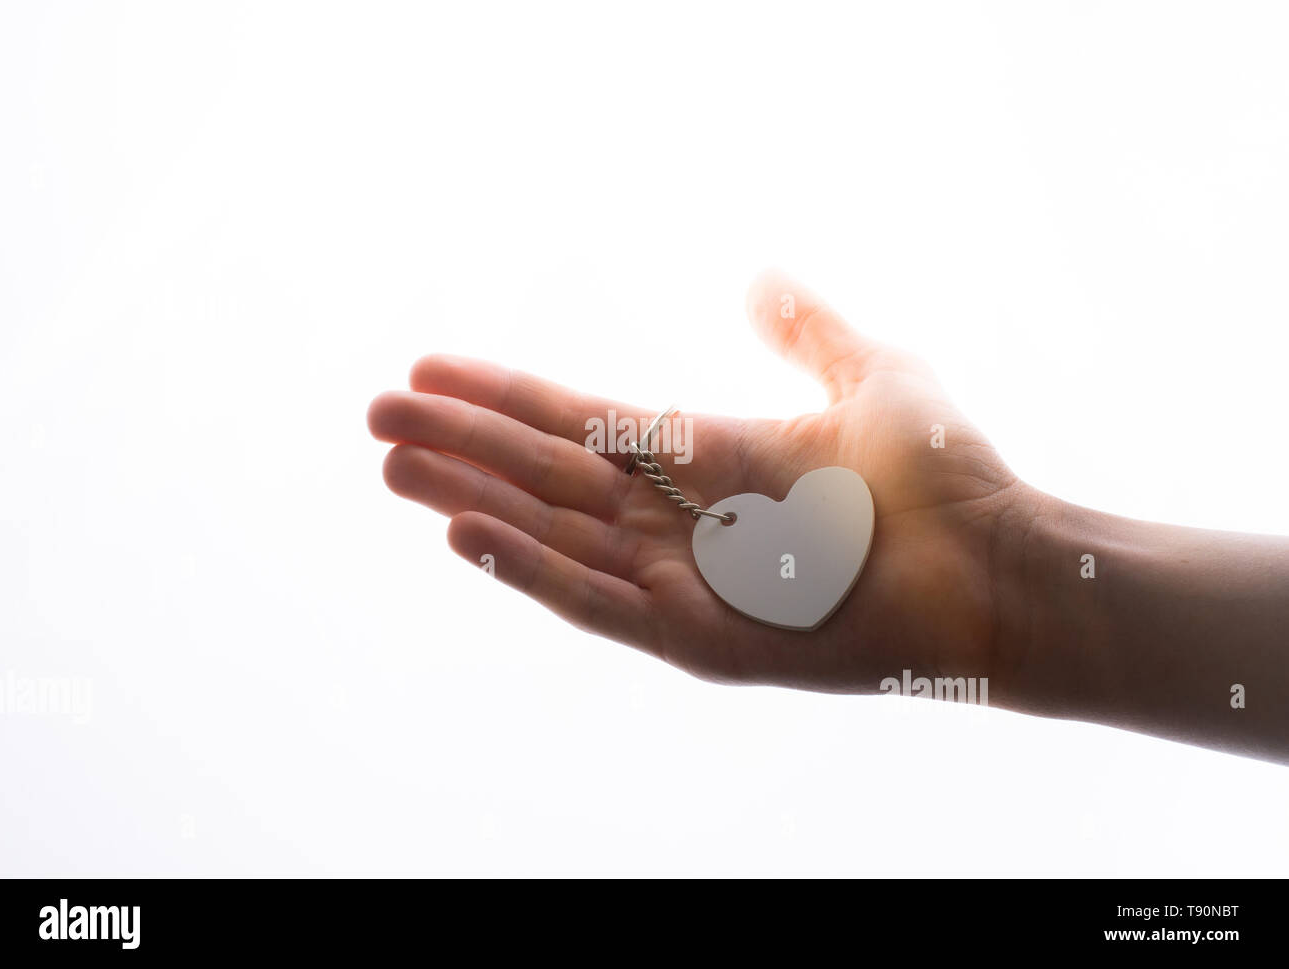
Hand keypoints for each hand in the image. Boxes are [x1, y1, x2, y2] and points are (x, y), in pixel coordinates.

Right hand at [367, 270, 1024, 692]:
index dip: (502, 395)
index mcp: (702, 456)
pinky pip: (599, 603)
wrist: (1002, 564)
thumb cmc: (946, 476)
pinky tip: (466, 534)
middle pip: (544, 477)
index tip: (427, 369)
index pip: (577, 421)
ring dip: (472, 502)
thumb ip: (805, 330)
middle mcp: (678, 520)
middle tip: (374, 419)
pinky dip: (531, 571)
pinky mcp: (700, 641)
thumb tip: (755, 276)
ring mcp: (684, 583)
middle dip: (461, 445)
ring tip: (395, 468)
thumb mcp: (871, 375)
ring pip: (553, 537)